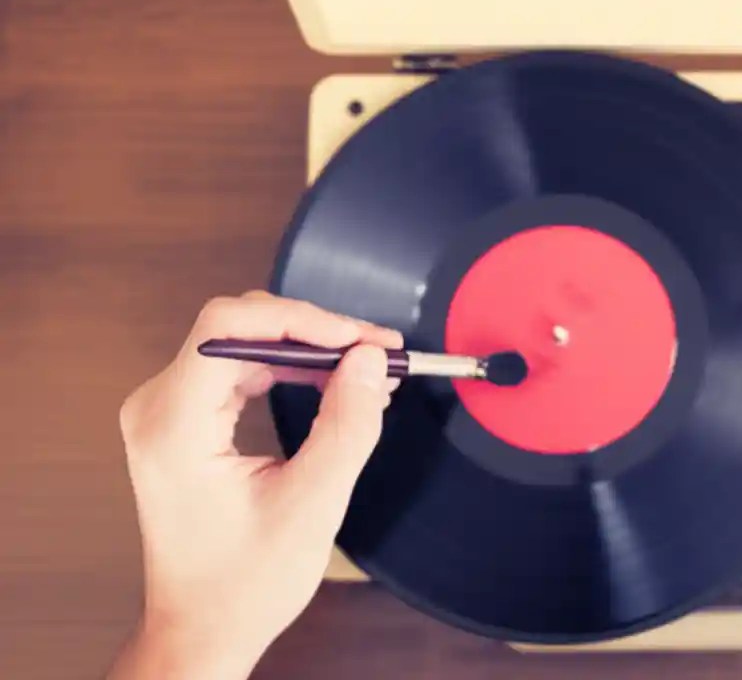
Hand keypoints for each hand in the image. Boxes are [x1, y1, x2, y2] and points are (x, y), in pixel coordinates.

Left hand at [109, 292, 401, 679]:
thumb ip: (347, 425)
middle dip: (314, 331)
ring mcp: (166, 412)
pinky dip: (289, 367)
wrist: (203, 628)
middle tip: (377, 351)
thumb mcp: (313, 505)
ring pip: (241, 341)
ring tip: (366, 366)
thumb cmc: (243, 583)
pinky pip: (238, 367)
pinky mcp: (183, 420)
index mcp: (172, 427)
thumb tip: (370, 360)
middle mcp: (157, 409)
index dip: (303, 320)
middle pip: (236, 326)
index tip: (361, 340)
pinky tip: (332, 381)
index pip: (229, 328)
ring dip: (307, 347)